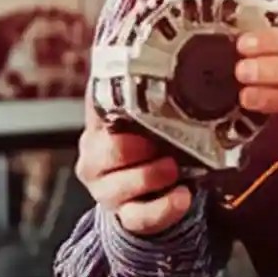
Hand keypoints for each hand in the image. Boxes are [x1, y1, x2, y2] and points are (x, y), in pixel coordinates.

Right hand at [75, 103, 193, 234]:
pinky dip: (165, 207)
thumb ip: (148, 99)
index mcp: (98, 127)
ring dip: (152, 175)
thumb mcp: (143, 120)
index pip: (98, 107)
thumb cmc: (146, 147)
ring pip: (121, 186)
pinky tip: (182, 195)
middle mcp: (95, 159)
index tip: (142, 103)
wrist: (146, 192)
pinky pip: (141, 216)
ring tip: (173, 168)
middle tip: (162, 143)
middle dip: (140, 147)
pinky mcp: (125, 217)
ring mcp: (107, 191)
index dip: (122, 104)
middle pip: (109, 151)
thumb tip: (174, 60)